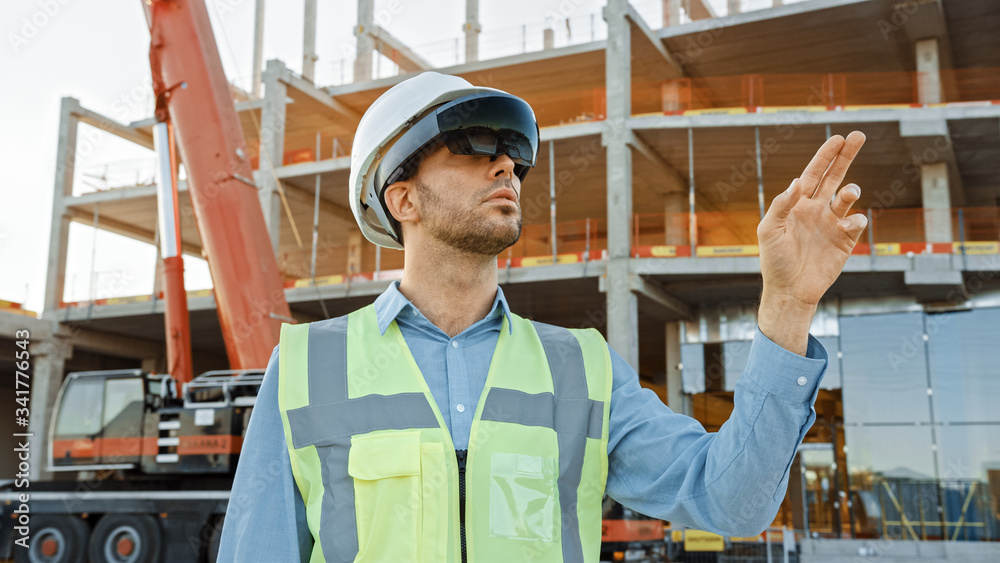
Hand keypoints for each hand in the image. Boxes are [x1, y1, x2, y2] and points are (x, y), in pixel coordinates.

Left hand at [757, 132, 867, 353]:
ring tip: (849, 192)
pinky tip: (846, 225)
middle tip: (858, 135)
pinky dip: (855, 219)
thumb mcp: (769, 231)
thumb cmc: (774, 261)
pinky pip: (856, 222)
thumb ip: (780, 205)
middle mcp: (816, 209)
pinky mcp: (845, 240)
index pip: (812, 174)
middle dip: (845, 156)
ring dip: (851, 190)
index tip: (837, 138)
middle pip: (834, 176)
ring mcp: (832, 223)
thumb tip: (796, 182)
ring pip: (847, 197)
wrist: (790, 290)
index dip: (825, 156)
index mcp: (797, 204)